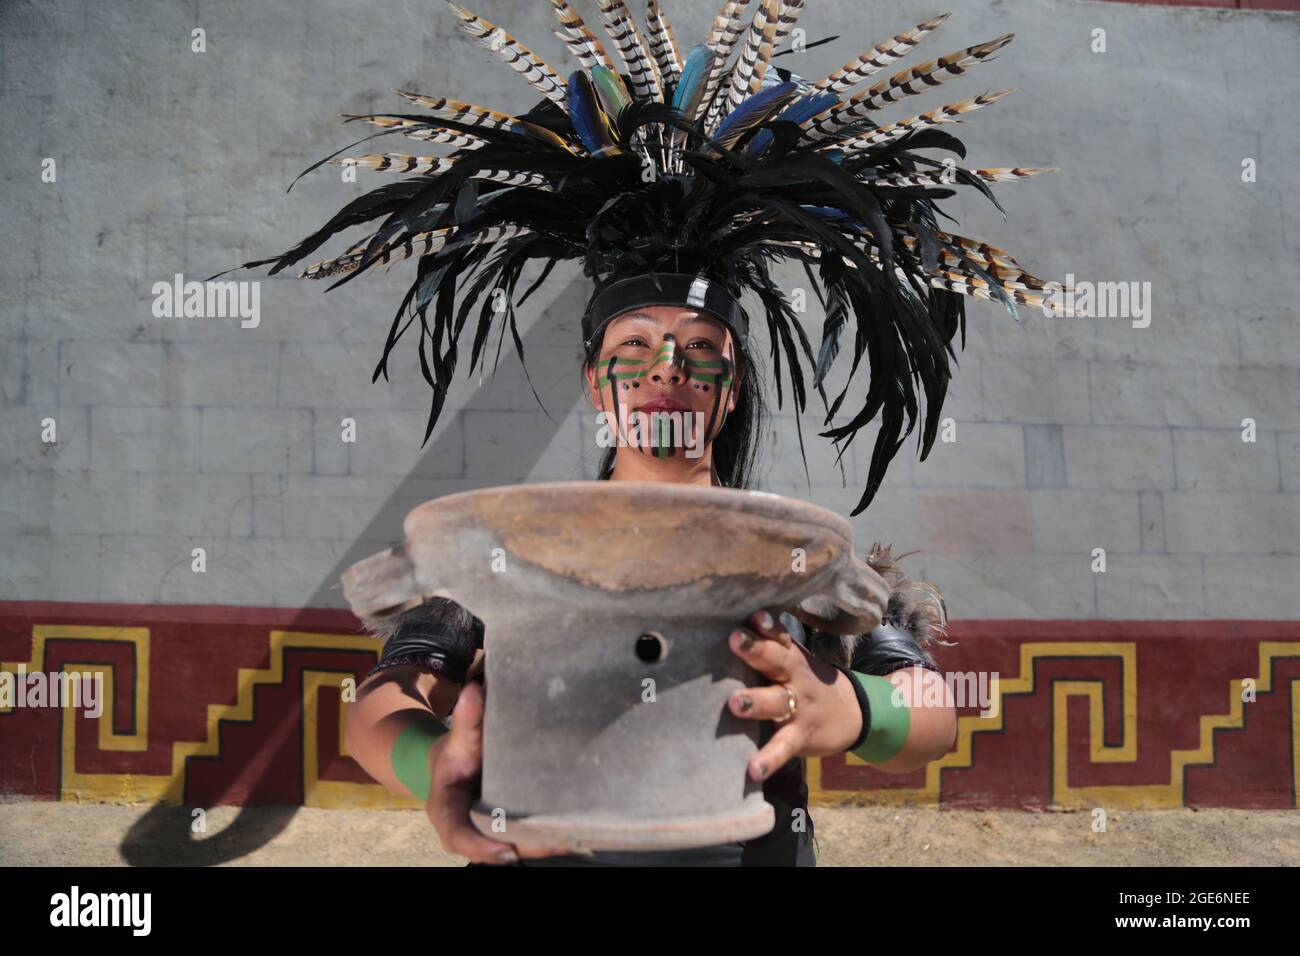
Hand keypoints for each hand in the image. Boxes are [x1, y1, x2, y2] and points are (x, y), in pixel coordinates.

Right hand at [426, 680, 573, 862]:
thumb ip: (466, 719)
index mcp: (447, 810)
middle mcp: (468, 828)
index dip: (481, 847)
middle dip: (524, 846)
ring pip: (514, 845)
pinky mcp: (509, 826)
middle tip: (555, 842)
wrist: (461, 759)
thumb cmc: (459, 751)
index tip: (508, 851)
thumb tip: (473, 691)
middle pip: (494, 846)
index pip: (458, 835)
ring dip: (541, 844)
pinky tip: (573, 831)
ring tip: (571, 838)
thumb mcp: (459, 737)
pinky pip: (526, 837)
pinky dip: (547, 837)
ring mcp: (490, 831)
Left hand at [727, 608, 864, 780]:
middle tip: (735, 639)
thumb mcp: (796, 661)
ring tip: (735, 703)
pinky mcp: (800, 736)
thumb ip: (769, 647)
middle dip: (756, 649)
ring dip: (757, 701)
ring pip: (777, 702)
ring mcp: (798, 707)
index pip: (780, 637)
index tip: (754, 616)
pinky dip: (769, 759)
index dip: (767, 626)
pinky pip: (783, 747)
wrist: (857, 713)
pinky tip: (753, 770)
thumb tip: (731, 626)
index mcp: (791, 657)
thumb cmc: (808, 682)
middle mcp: (794, 678)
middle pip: (776, 660)